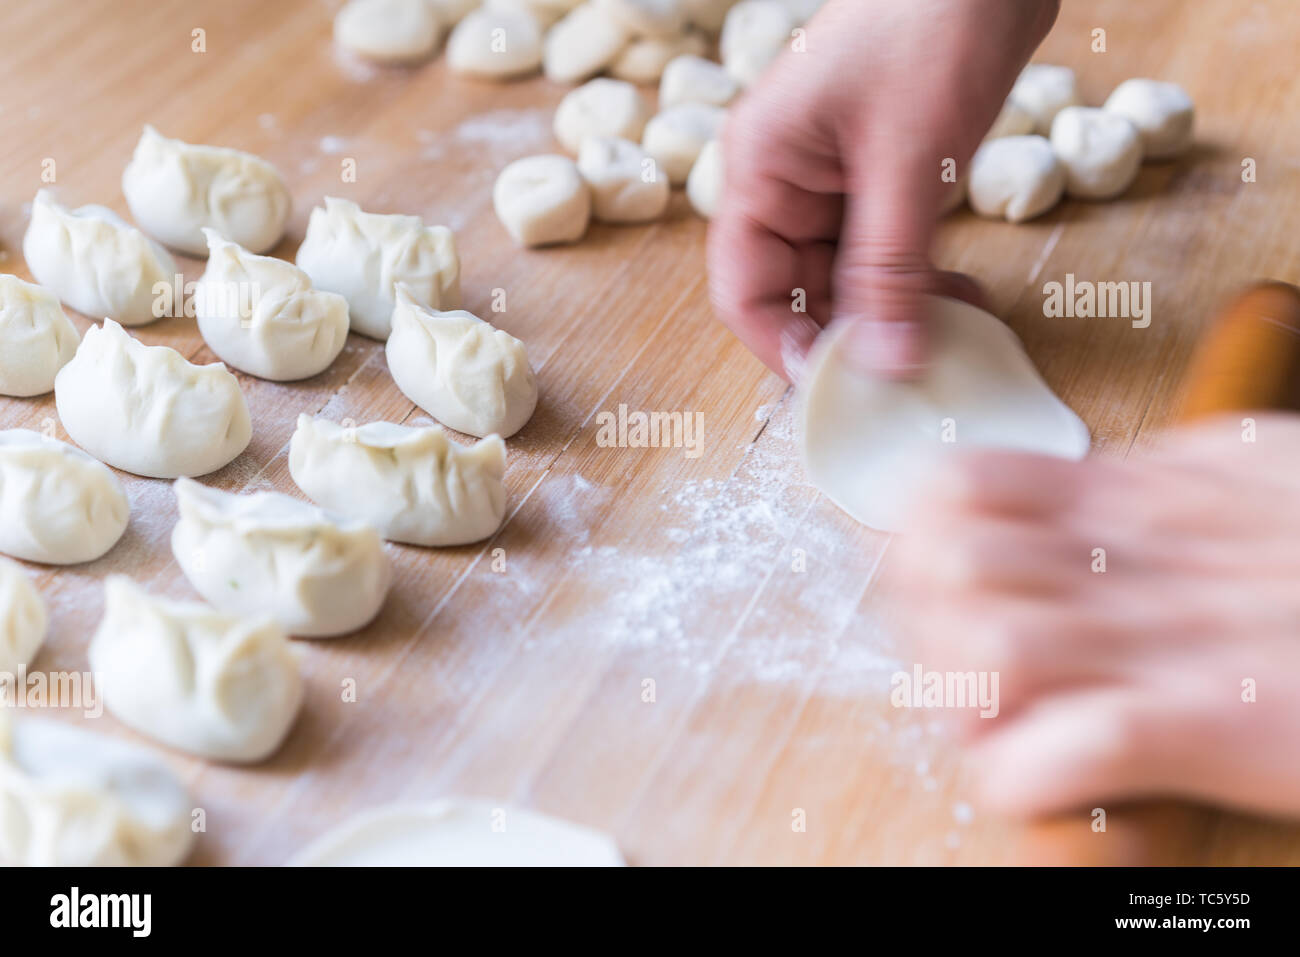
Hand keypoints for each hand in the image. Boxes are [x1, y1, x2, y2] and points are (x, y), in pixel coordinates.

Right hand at [708, 0, 1059, 380]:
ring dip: (893, 313)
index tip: (838, 386)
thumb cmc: (931, 24)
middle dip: (849, 335)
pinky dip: (918, 281)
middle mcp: (787, 179)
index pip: (743, 287)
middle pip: (794, 290)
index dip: (781, 344)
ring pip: (845, 277)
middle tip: (907, 371)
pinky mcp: (882, 174)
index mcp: (762, 168)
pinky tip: (961, 300)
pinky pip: (886, 251)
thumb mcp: (909, 160)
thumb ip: (891, 268)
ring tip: (949, 338)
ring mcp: (834, 178)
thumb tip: (885, 361)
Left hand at [889, 414, 1299, 817]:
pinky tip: (1041, 778)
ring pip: (983, 649)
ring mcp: (1170, 642)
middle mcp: (1132, 558)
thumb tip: (1069, 492)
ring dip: (962, 701)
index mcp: (1132, 495)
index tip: (928, 591)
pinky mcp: (1214, 726)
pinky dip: (1024, 776)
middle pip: (944, 568)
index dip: (909, 545)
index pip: (950, 488)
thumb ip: (1149, 483)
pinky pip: (1066, 749)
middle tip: (951, 672)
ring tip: (993, 726)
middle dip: (920, 629)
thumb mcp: (1250, 472)